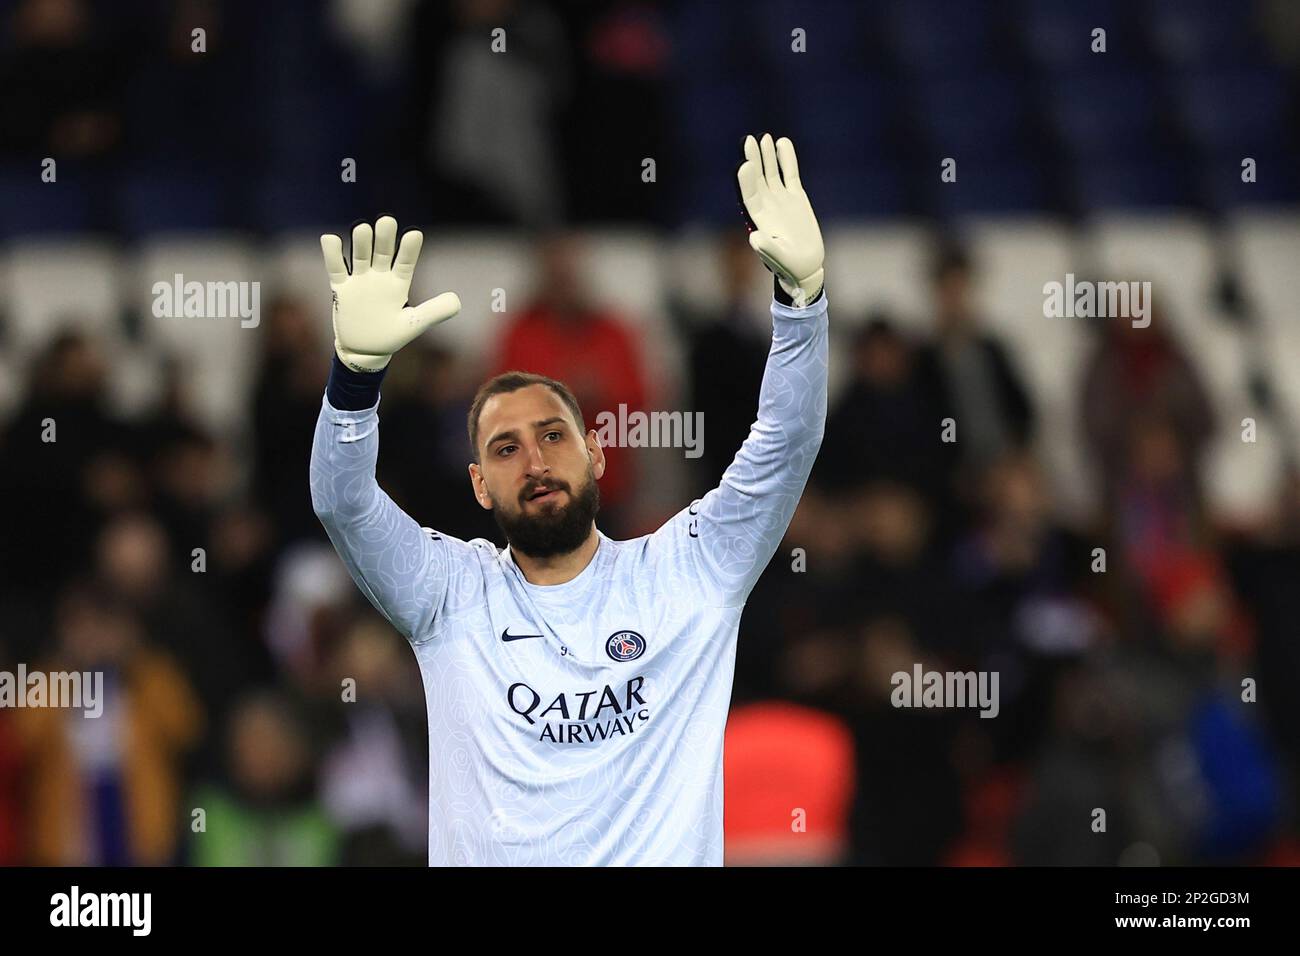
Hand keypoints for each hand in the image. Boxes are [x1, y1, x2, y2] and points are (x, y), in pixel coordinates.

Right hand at [320, 216, 461, 371]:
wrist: (364, 351)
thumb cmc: (391, 336)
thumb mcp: (414, 324)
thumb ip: (434, 311)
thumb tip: (457, 301)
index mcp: (399, 283)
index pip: (405, 263)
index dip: (409, 250)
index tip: (415, 234)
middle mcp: (379, 277)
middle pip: (382, 254)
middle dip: (384, 239)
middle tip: (387, 221)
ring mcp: (360, 281)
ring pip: (360, 257)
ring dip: (361, 243)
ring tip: (363, 228)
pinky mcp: (341, 289)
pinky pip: (336, 269)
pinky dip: (333, 255)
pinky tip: (331, 239)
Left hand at [737, 134, 824, 306]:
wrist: (805, 265)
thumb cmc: (788, 265)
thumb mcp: (778, 258)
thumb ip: (767, 248)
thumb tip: (754, 237)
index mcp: (759, 220)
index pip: (749, 196)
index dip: (746, 181)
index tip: (744, 164)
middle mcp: (767, 206)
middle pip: (758, 179)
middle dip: (753, 160)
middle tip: (749, 140)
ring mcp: (781, 199)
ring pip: (772, 173)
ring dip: (767, 156)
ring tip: (764, 136)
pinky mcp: (795, 197)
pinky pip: (790, 174)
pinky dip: (787, 159)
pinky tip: (783, 142)